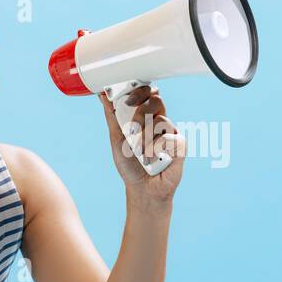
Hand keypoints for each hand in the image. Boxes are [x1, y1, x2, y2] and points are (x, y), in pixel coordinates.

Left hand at [98, 84, 184, 204]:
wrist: (142, 189)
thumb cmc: (130, 166)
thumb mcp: (116, 139)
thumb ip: (111, 117)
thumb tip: (101, 95)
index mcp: (145, 117)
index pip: (147, 94)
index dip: (140, 92)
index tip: (128, 101)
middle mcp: (159, 122)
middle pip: (157, 101)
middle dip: (141, 114)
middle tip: (132, 129)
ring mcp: (171, 133)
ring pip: (161, 121)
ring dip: (146, 139)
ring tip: (141, 153)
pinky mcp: (180, 145)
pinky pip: (171, 137)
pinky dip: (158, 148)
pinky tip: (155, 159)